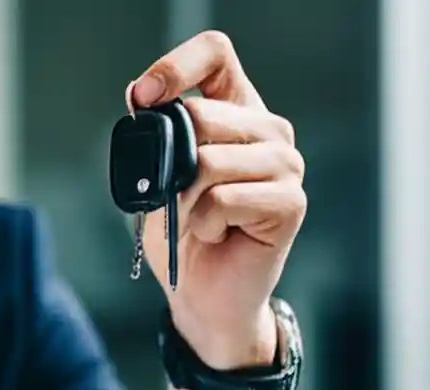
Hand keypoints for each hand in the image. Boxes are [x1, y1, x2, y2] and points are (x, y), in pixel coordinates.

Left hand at [132, 30, 306, 370]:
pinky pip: (222, 199)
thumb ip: (156, 139)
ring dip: (184, 203)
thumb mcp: (156, 179)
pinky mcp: (290, 202)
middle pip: (202, 115)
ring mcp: (285, 164)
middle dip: (168, 167)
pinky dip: (202, 223)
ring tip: (196, 222)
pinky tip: (215, 234)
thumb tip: (140, 99)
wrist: (202, 295)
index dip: (176, 67)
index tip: (144, 96)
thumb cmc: (181, 234)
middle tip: (172, 201)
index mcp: (235, 110)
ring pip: (208, 162)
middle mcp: (267, 130)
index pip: (215, 54)